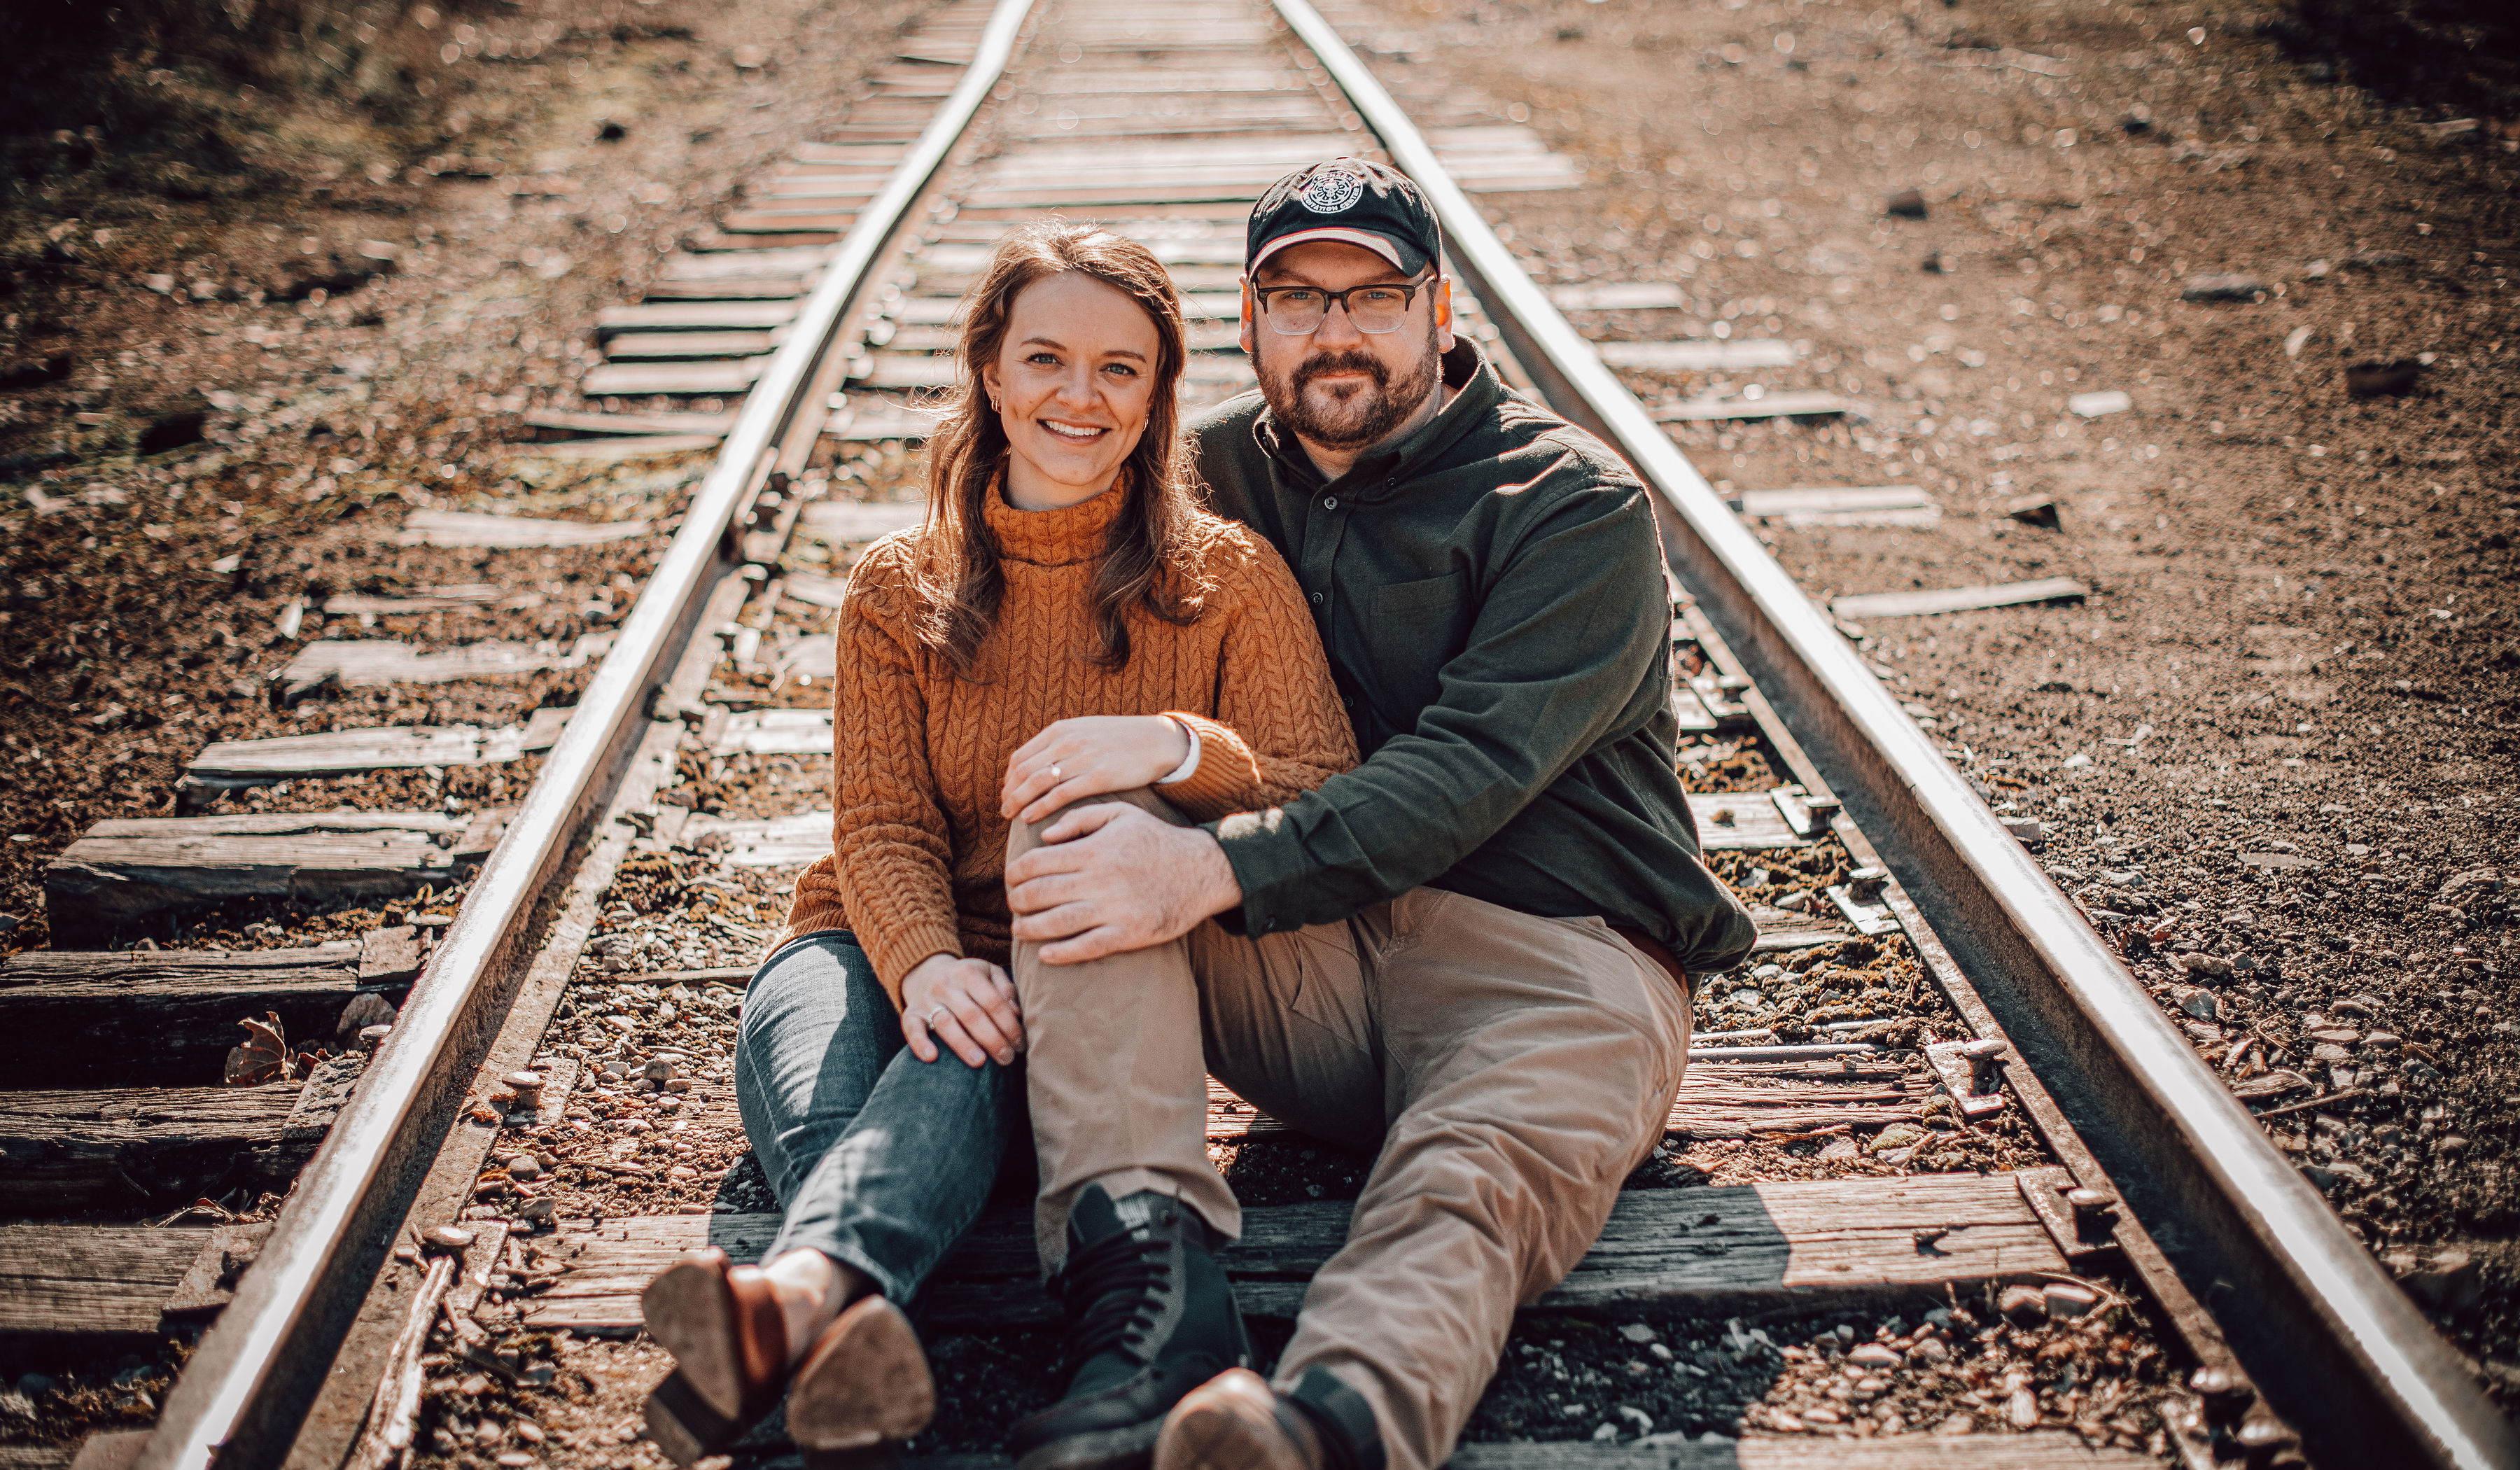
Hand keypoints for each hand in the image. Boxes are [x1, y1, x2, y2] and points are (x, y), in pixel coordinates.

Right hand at [900, 953, 1022, 1066]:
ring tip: (980, 1062)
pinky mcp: (911, 1013)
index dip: (1009, 1025)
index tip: (1019, 1044)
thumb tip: (1016, 1013)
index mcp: (968, 973)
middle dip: (992, 1039)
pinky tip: (932, 1058)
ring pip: (946, 1024)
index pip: (993, 1001)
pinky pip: (911, 1028)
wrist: (927, 972)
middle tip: (1007, 1058)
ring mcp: (926, 1000)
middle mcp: (945, 985)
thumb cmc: (968, 979)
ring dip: (963, 1045)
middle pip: (972, 1015)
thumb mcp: (989, 973)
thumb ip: (1006, 989)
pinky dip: (919, 1043)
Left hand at [1001, 716, 1189, 824]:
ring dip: (1018, 802)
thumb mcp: (1085, 731)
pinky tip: (1030, 819)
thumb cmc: (1121, 740)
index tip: (1007, 794)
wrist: (1157, 741)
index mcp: (1061, 730)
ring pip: (1036, 783)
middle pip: (1024, 771)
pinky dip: (1040, 807)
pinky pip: (1059, 794)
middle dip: (1009, 792)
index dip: (1009, 779)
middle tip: (1004, 810)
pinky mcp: (1098, 776)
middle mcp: (1068, 742)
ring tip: (1010, 817)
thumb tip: (1038, 763)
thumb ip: (1061, 743)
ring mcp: (1082, 758)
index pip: (1021, 756)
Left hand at [1003, 802, 1241, 963]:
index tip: (1011, 878)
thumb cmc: (1156, 839)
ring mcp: (1114, 909)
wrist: (1203, 870)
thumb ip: (1080, 818)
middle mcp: (1100, 880)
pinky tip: (1045, 954)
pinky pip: (1086, 947)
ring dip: (1030, 929)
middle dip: (1017, 901)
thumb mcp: (1120, 813)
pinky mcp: (1128, 934)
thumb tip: (1045, 836)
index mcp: (1093, 850)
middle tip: (1013, 904)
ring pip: (1057, 923)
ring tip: (1019, 929)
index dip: (1016, 872)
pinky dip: (1061, 954)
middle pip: (1040, 894)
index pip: (1037, 862)